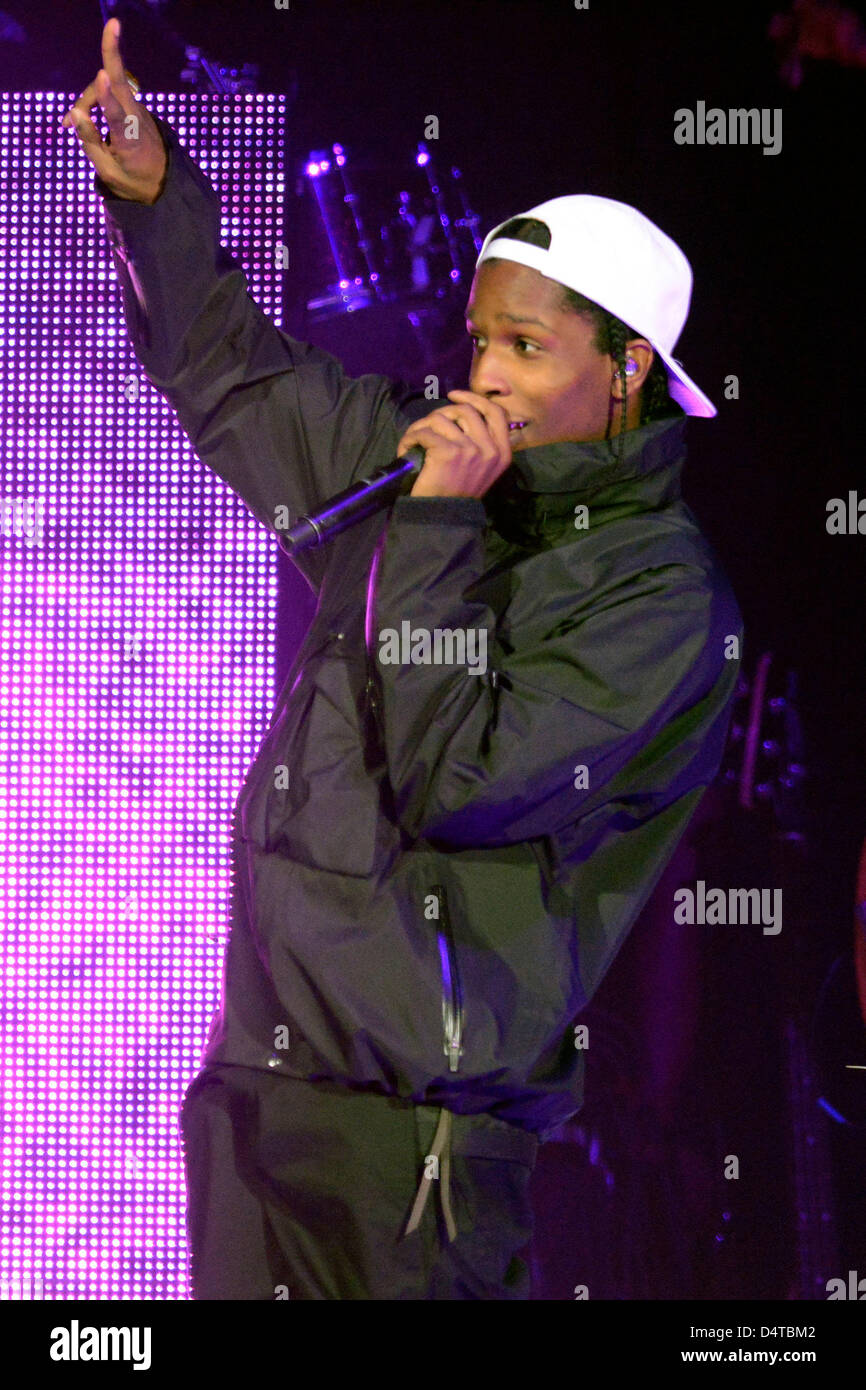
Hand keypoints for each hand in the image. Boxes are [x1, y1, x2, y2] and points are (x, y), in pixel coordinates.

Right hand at [61, 18, 166, 204]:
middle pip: (121, 82)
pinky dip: (93, 100)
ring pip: (108, 87)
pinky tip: (79, 118)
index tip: (102, 77)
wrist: (163, 182)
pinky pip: (109, 93)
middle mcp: (137, 119)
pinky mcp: (133, 106)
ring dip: (87, 97)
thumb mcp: (109, 172)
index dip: (107, 98)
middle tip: (113, 24)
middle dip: (113, 53)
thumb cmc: (133, 180)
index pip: (119, 117)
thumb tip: (76, 115)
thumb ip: (91, 141)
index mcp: (132, 142)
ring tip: (68, 123)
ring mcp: (137, 109)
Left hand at [399, 390, 512, 498]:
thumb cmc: (457, 494)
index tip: (454, 396)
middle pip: (464, 410)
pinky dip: (410, 438)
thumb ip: (482, 442)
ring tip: (414, 441)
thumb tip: (462, 410)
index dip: (474, 398)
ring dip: (421, 427)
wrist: (443, 519)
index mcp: (503, 452)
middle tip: (427, 427)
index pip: (495, 412)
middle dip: (440, 414)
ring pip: (440, 418)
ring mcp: (470, 450)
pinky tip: (407, 449)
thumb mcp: (482, 468)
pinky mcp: (448, 452)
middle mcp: (490, 449)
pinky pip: (425, 432)